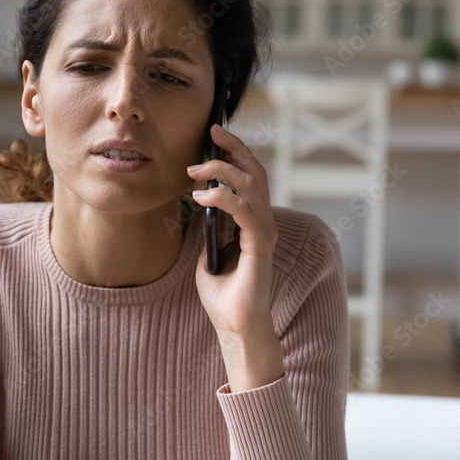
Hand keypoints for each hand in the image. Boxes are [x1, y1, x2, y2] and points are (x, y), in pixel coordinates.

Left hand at [186, 123, 280, 341]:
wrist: (235, 327)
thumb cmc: (223, 296)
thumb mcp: (207, 253)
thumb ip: (208, 229)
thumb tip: (198, 206)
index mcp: (254, 223)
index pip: (250, 177)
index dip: (236, 152)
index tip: (215, 133)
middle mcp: (264, 223)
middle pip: (256, 172)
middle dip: (235, 148)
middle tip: (212, 132)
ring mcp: (264, 233)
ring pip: (251, 186)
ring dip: (222, 172)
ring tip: (194, 170)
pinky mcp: (260, 246)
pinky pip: (244, 211)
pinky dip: (222, 198)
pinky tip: (202, 197)